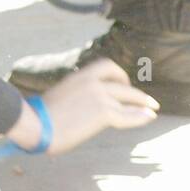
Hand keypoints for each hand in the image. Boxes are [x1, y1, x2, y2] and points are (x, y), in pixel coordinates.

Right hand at [6, 59, 157, 154]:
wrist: (36, 124)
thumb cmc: (40, 117)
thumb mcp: (60, 97)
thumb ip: (75, 97)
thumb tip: (79, 109)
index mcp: (79, 76)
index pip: (106, 66)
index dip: (119, 74)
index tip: (124, 84)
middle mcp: (91, 81)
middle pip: (120, 82)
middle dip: (135, 91)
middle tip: (145, 100)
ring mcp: (99, 95)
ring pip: (127, 97)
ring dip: (142, 102)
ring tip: (153, 108)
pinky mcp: (103, 112)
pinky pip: (127, 114)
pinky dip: (140, 116)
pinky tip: (149, 117)